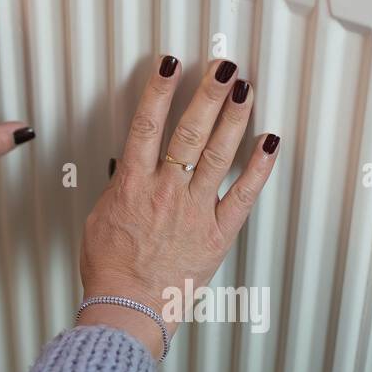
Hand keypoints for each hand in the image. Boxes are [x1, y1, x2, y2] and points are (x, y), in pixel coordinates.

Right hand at [76, 56, 279, 358]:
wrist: (128, 308)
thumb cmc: (110, 269)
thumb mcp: (101, 219)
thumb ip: (119, 189)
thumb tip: (128, 170)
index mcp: (132, 185)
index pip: (146, 125)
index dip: (159, 90)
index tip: (170, 63)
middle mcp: (166, 191)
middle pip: (190, 132)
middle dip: (207, 93)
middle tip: (222, 66)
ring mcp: (194, 210)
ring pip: (218, 155)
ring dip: (234, 118)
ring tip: (245, 89)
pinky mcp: (217, 234)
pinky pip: (243, 196)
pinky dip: (259, 168)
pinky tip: (270, 144)